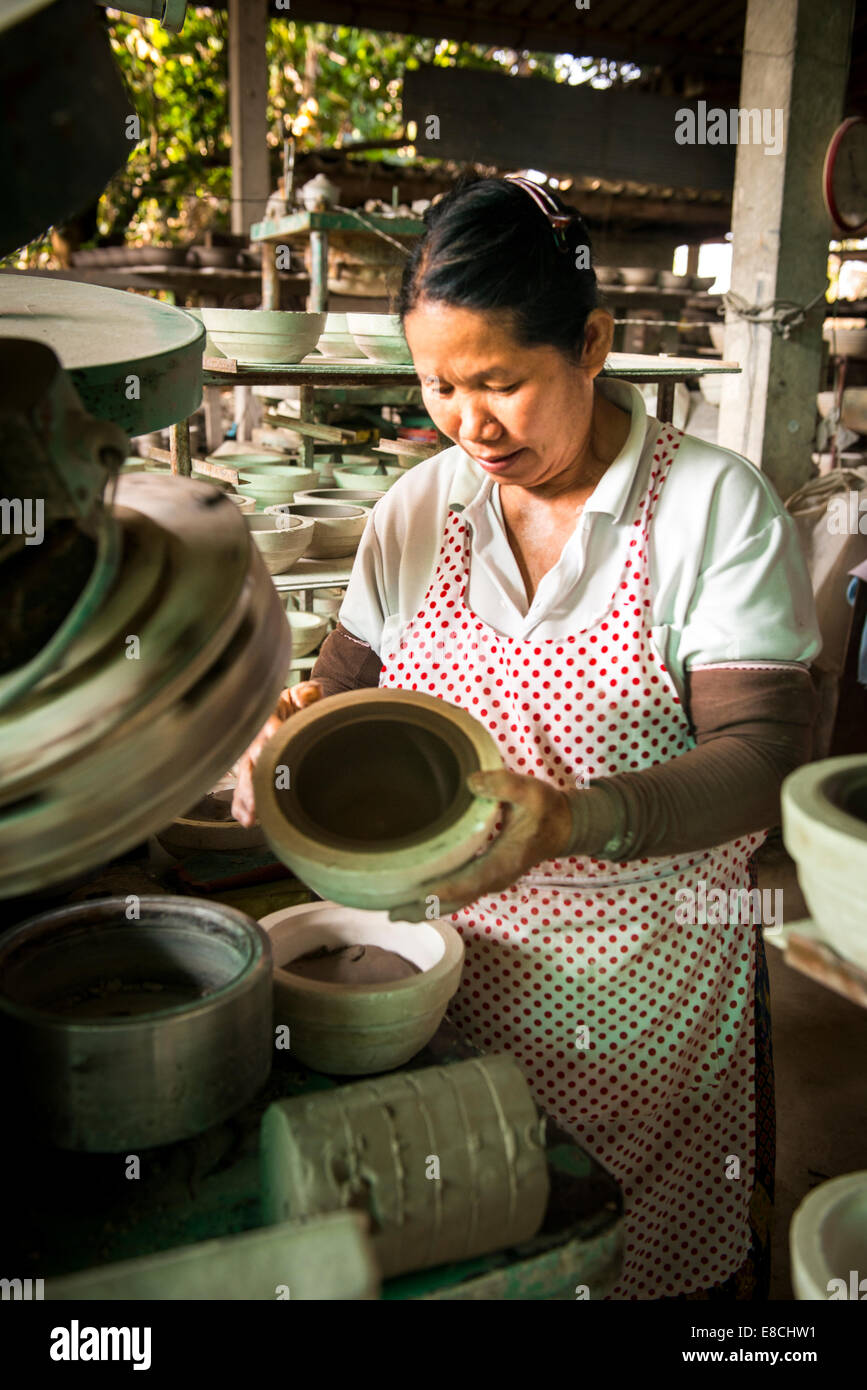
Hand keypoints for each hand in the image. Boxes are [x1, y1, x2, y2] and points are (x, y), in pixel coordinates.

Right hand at [231, 680, 322, 826]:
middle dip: (257, 777)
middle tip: (264, 793)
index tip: (278, 745)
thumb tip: (311, 691)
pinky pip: (241, 794)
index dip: (272, 735)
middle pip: (253, 759)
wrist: (292, 716)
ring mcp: (250, 760)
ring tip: (253, 817)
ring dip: (248, 798)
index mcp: (266, 717)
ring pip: (245, 780)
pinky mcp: (250, 776)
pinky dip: (242, 808)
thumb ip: (308, 692)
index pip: (268, 726)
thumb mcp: (304, 695)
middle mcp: (254, 740)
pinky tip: (248, 821)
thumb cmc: (298, 708)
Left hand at [388, 769, 572, 920]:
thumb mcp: (531, 791)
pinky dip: (437, 899)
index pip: (471, 880)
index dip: (447, 888)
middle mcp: (495, 878)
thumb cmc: (547, 809)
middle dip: (426, 909)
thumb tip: (471, 782)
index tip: (420, 895)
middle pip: (457, 900)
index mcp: (504, 861)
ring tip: (395, 912)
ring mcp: (490, 880)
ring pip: (456, 901)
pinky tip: (417, 896)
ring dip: (428, 908)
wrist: (565, 827)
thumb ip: (504, 785)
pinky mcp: (487, 877)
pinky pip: (459, 894)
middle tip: (392, 914)